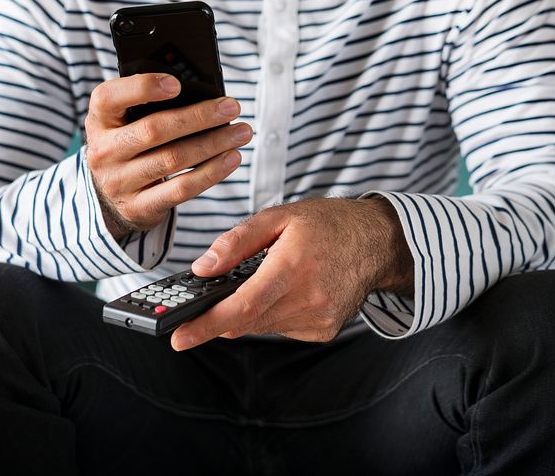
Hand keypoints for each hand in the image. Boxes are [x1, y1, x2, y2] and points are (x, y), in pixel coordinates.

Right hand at [84, 74, 251, 237]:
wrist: (109, 197)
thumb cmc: (128, 145)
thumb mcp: (123, 121)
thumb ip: (147, 105)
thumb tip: (201, 92)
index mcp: (98, 120)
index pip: (109, 97)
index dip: (143, 87)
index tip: (178, 84)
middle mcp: (104, 151)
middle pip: (154, 130)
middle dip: (199, 116)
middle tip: (232, 107)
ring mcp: (119, 182)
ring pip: (173, 159)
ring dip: (214, 143)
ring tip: (241, 132)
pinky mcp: (140, 207)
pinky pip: (181, 189)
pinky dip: (211, 172)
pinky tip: (232, 158)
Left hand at [170, 197, 413, 350]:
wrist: (375, 241)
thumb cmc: (326, 224)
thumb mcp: (278, 217)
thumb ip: (237, 242)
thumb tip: (202, 268)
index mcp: (293, 266)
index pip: (242, 305)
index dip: (206, 324)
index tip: (179, 337)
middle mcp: (309, 297)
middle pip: (246, 321)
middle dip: (219, 315)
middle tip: (204, 304)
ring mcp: (319, 318)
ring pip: (261, 327)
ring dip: (248, 311)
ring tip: (263, 281)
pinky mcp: (324, 330)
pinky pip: (281, 329)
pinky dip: (271, 314)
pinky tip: (285, 291)